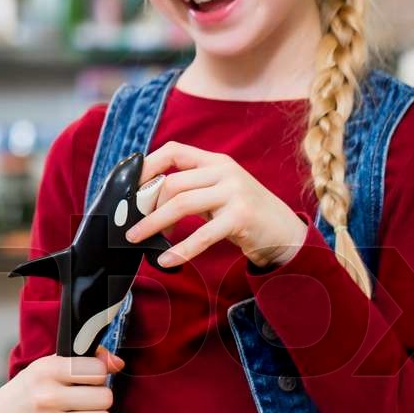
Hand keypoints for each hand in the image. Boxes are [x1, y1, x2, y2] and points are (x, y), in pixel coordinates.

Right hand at [0, 347, 124, 412]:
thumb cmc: (38, 386)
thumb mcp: (55, 363)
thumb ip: (90, 357)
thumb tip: (119, 363)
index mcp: (47, 370)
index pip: (97, 370)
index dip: (98, 373)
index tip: (87, 377)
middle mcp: (46, 397)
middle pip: (105, 398)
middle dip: (100, 397)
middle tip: (87, 399)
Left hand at [123, 141, 307, 268]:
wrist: (284, 232)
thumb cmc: (243, 215)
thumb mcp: (218, 193)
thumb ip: (191, 190)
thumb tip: (146, 201)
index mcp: (216, 162)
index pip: (174, 151)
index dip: (147, 166)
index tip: (129, 187)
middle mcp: (225, 172)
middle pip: (173, 183)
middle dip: (147, 206)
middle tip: (135, 225)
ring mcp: (235, 193)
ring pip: (181, 204)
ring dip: (153, 224)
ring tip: (137, 238)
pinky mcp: (241, 218)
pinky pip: (202, 235)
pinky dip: (180, 249)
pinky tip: (165, 260)